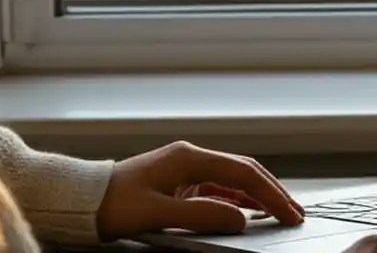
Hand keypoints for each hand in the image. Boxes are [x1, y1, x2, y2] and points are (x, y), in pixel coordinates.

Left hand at [95, 140, 305, 239]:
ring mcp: (186, 169)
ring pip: (234, 180)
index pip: (242, 174)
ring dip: (258, 197)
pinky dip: (239, 201)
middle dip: (272, 192)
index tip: (290, 214)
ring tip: (281, 215)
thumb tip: (241, 219)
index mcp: (188, 158)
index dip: (270, 194)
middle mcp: (191, 158)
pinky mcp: (180, 183)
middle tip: (296, 214)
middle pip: (244, 171)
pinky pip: (219, 189)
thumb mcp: (157, 214)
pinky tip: (250, 215)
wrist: (81, 200)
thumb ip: (202, 216)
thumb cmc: (112, 204)